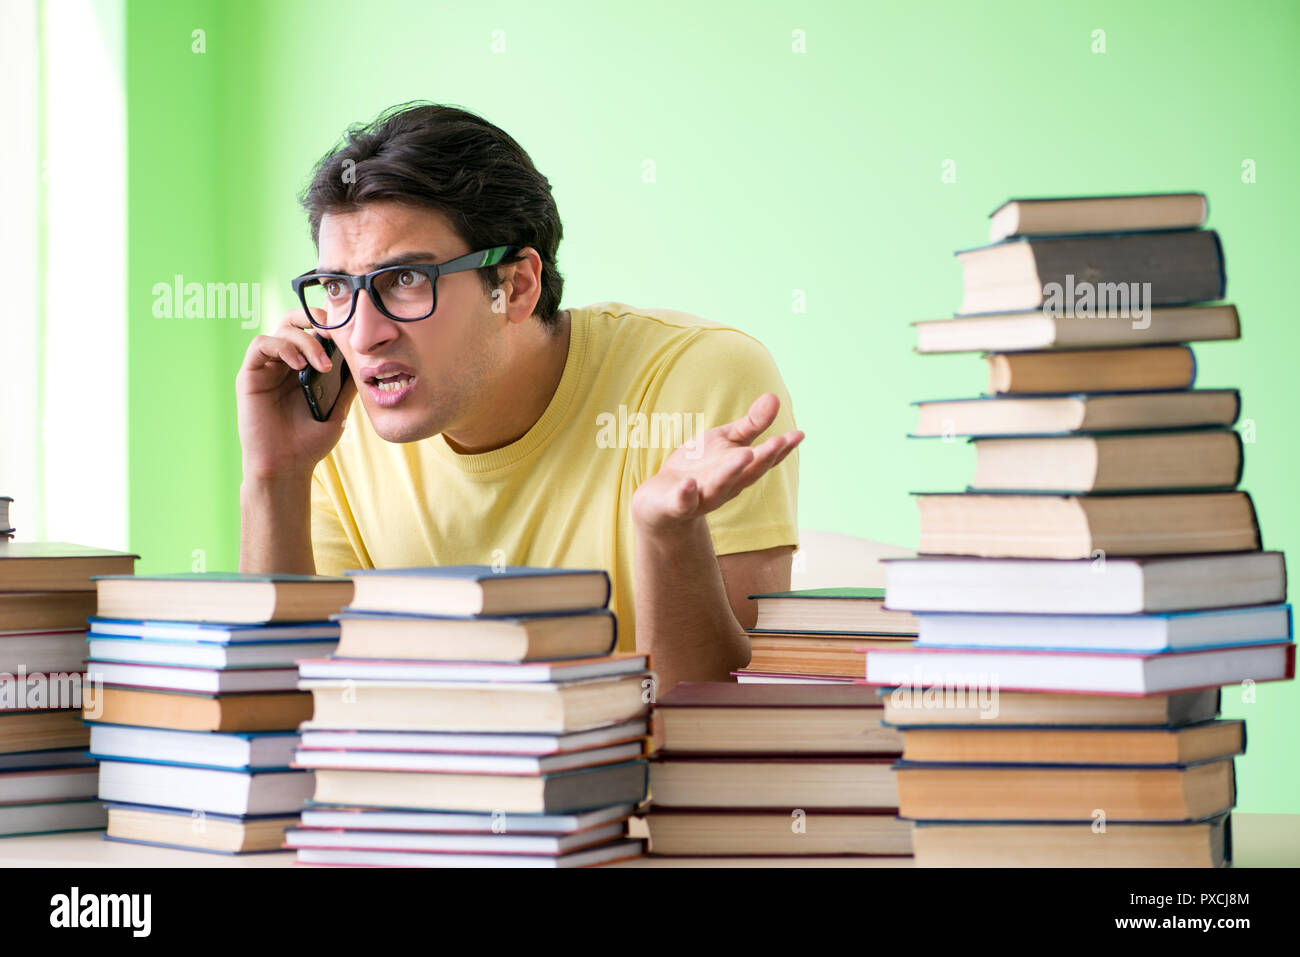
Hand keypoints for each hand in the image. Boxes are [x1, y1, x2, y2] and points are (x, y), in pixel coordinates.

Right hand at [236, 310, 358, 481]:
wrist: (287, 467)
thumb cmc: (310, 443)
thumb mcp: (337, 410)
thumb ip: (347, 384)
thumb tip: (365, 359)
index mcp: (304, 368)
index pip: (312, 331)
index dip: (328, 324)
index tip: (348, 330)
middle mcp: (283, 364)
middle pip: (293, 321)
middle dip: (313, 317)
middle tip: (332, 329)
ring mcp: (266, 368)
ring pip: (280, 330)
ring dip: (304, 340)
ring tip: (321, 364)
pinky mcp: (249, 376)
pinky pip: (260, 345)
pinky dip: (282, 347)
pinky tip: (299, 365)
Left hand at [631, 393, 802, 530]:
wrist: (662, 500)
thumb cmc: (701, 467)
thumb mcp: (726, 441)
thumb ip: (751, 425)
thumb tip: (776, 397)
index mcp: (740, 470)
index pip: (765, 460)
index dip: (782, 448)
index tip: (798, 434)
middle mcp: (727, 486)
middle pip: (748, 473)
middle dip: (764, 458)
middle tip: (780, 441)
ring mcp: (702, 496)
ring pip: (719, 486)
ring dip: (732, 472)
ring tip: (745, 455)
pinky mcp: (677, 504)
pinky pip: (682, 502)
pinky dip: (686, 495)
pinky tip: (688, 484)